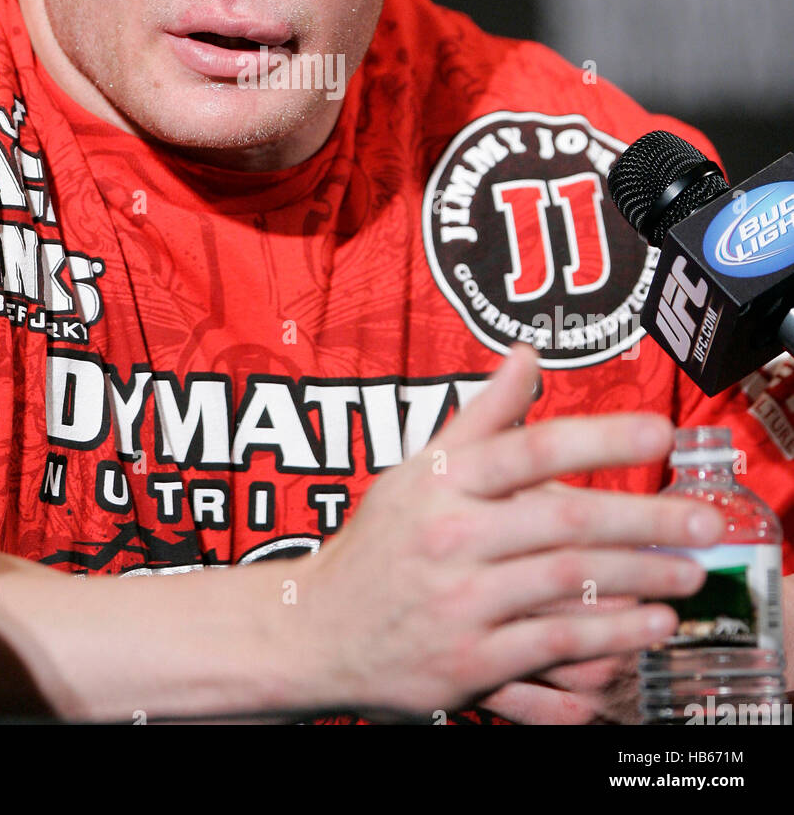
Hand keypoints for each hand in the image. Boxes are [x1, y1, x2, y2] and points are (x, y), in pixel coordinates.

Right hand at [296, 344, 718, 718]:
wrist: (313, 631)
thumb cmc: (379, 543)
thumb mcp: (418, 469)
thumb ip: (481, 415)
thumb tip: (526, 355)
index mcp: (441, 481)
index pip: (530, 448)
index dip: (599, 438)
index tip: (659, 430)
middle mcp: (449, 536)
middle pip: (562, 522)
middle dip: (644, 520)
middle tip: (704, 521)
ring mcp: (458, 602)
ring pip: (565, 587)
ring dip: (638, 582)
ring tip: (688, 576)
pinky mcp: (466, 663)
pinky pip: (550, 650)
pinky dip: (605, 641)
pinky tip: (647, 628)